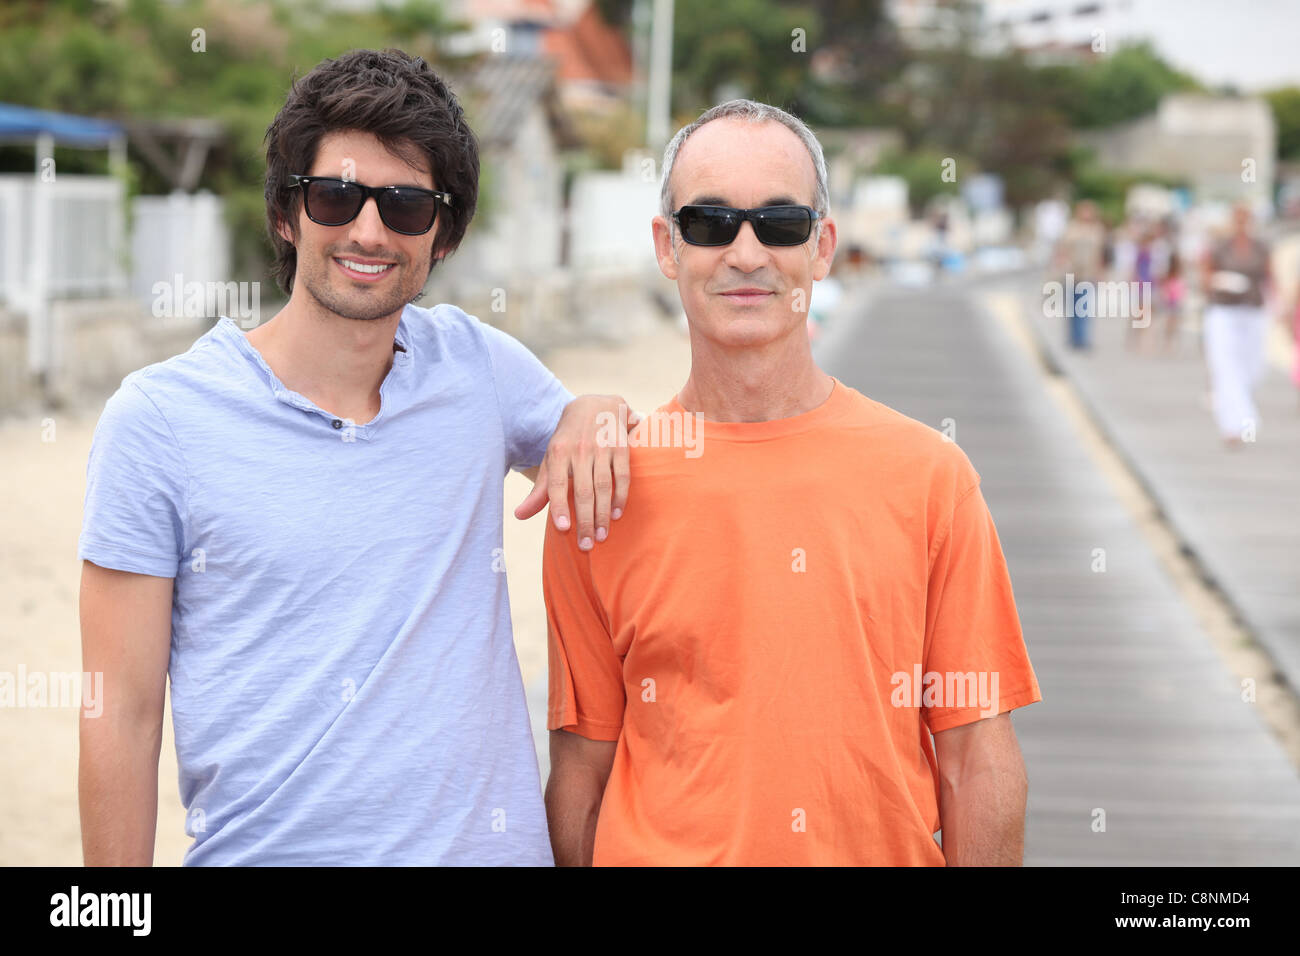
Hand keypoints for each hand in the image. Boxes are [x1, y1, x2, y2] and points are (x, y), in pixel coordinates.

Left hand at [514, 395, 639, 549]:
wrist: (595, 404)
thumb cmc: (568, 440)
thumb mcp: (551, 459)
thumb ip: (540, 490)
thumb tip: (520, 516)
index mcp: (558, 452)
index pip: (557, 483)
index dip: (560, 507)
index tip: (563, 529)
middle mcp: (579, 449)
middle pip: (582, 491)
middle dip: (585, 521)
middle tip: (586, 546)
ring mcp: (602, 447)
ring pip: (603, 486)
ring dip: (603, 514)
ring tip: (602, 537)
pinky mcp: (621, 447)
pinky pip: (622, 476)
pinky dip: (620, 497)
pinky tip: (616, 514)